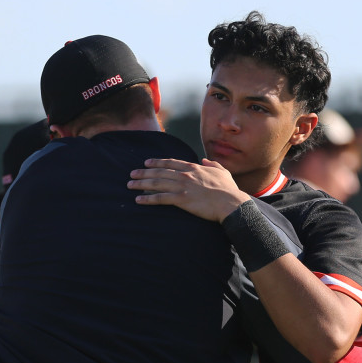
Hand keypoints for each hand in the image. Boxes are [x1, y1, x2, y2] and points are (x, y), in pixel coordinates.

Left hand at [128, 158, 249, 221]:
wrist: (231, 203)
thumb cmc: (229, 190)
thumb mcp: (223, 172)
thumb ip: (213, 164)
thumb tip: (205, 159)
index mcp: (193, 167)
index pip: (170, 163)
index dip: (157, 162)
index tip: (146, 163)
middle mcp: (185, 175)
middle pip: (159, 172)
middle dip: (144, 173)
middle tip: (132, 174)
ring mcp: (182, 186)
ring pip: (157, 183)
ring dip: (141, 184)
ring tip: (130, 185)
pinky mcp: (181, 199)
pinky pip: (160, 198)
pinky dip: (148, 198)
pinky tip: (138, 199)